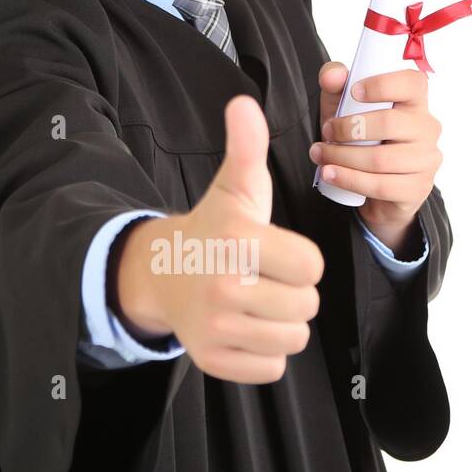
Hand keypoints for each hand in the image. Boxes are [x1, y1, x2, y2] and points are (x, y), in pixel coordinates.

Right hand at [116, 95, 322, 383]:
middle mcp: (223, 287)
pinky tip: (243, 326)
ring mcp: (216, 327)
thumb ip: (247, 147)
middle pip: (306, 305)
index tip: (272, 250)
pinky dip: (263, 352)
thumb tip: (243, 104)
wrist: (160, 273)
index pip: (311, 266)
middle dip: (291, 291)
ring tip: (255, 301)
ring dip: (281, 322)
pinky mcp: (213, 360)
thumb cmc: (212, 230)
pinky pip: (271, 367)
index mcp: (237, 242)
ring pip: (293, 339)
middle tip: (262, 277)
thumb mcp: (234, 188)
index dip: (299, 258)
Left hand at [311, 61, 441, 253]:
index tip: (354, 91)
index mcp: (414, 101)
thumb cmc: (360, 136)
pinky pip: (381, 186)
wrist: (370, 183)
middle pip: (389, 123)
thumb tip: (333, 75)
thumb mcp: (342, 106)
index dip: (383, 84)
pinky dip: (348, 179)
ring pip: (381, 159)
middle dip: (348, 128)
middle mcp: (427, 128)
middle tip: (326, 132)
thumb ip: (335, 84)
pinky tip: (330, 173)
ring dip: (341, 157)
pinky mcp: (417, 188)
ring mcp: (426, 160)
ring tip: (319, 154)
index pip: (413, 83)